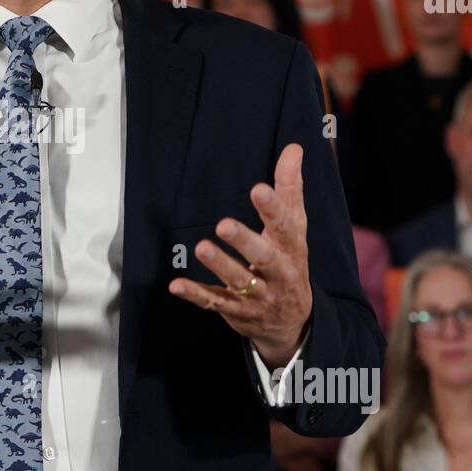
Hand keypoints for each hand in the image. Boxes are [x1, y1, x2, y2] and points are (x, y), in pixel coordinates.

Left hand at [168, 143, 312, 367]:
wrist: (292, 322)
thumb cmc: (289, 262)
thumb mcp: (295, 228)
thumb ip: (290, 188)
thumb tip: (293, 148)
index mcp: (292, 249)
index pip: (286, 226)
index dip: (273, 208)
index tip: (259, 189)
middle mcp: (278, 274)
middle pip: (264, 257)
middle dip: (245, 242)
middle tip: (223, 224)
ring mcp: (258, 296)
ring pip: (239, 282)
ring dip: (220, 266)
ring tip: (202, 247)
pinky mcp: (236, 311)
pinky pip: (214, 303)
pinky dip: (195, 294)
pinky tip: (176, 285)